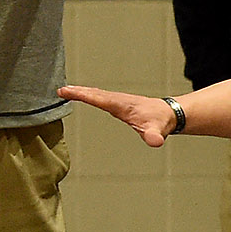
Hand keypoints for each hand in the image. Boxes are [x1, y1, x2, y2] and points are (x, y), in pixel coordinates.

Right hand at [58, 85, 183, 147]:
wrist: (169, 114)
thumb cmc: (161, 122)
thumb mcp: (157, 130)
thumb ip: (154, 135)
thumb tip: (155, 141)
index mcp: (121, 104)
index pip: (98, 98)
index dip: (82, 95)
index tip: (66, 91)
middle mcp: (118, 99)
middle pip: (94, 93)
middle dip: (77, 91)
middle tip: (61, 90)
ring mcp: (118, 100)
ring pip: (96, 93)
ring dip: (81, 91)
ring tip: (66, 91)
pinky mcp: (119, 103)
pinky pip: (100, 96)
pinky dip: (89, 94)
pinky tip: (84, 95)